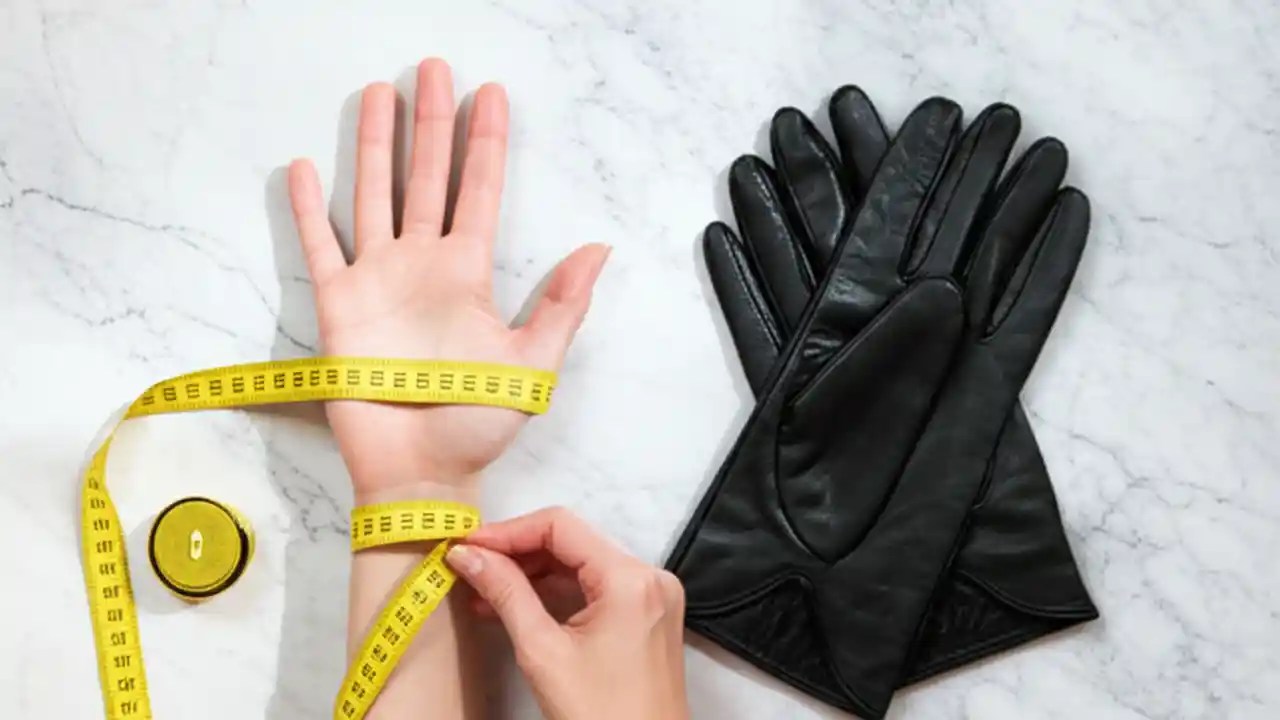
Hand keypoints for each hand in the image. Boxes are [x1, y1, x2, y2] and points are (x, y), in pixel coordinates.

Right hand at [286, 59, 609, 497]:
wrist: (421, 471)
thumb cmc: (476, 425)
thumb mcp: (533, 366)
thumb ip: (561, 307)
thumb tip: (598, 249)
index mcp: (469, 273)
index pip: (478, 191)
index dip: (485, 143)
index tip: (490, 93)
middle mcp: (423, 264)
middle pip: (426, 177)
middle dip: (429, 123)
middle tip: (432, 68)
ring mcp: (378, 280)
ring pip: (374, 195)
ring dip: (372, 146)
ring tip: (375, 94)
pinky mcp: (338, 306)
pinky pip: (320, 246)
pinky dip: (310, 209)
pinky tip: (304, 168)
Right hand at [445, 508, 689, 719]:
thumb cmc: (602, 718)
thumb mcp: (543, 652)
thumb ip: (506, 594)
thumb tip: (469, 555)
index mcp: (630, 579)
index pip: (561, 527)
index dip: (508, 531)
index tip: (468, 545)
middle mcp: (649, 578)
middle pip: (572, 542)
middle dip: (517, 552)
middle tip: (469, 565)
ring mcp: (651, 597)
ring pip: (582, 565)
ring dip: (532, 574)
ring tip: (482, 590)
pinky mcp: (646, 616)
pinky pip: (596, 589)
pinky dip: (556, 594)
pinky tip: (515, 606)